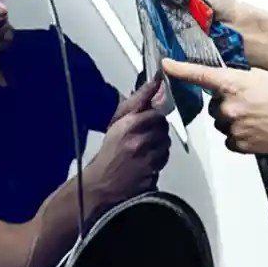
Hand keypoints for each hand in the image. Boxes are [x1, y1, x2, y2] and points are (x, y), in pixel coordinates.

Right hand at [88, 74, 171, 204]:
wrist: (101, 184)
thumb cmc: (109, 151)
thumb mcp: (116, 122)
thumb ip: (136, 102)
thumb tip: (155, 82)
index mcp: (128, 125)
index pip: (156, 112)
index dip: (156, 113)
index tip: (154, 113)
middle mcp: (140, 141)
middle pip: (163, 127)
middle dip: (158, 128)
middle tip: (147, 132)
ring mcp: (147, 160)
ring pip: (166, 144)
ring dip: (159, 144)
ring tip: (145, 148)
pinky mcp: (152, 174)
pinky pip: (163, 160)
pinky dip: (158, 159)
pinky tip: (146, 161)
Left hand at [161, 59, 267, 155]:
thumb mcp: (259, 76)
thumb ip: (235, 78)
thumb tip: (222, 82)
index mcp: (233, 83)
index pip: (199, 74)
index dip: (179, 70)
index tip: (166, 66)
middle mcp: (229, 105)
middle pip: (213, 106)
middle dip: (226, 105)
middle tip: (249, 103)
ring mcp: (233, 126)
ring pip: (222, 124)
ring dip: (233, 121)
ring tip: (257, 117)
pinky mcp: (239, 144)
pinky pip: (230, 140)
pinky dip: (240, 136)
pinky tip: (256, 129)